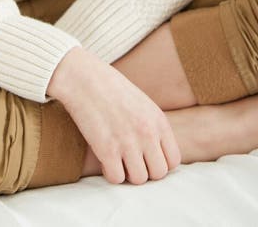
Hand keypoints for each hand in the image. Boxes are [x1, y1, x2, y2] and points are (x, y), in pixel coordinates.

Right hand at [47, 46, 180, 184]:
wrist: (83, 78)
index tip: (146, 157)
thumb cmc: (110, 89)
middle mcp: (147, 132)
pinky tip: (105, 158)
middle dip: (145, 170)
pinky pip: (116, 178)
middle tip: (130, 159)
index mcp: (158, 120)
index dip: (159, 162)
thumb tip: (158, 154)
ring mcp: (128, 142)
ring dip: (127, 173)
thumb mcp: (142, 103)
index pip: (173, 159)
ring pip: (138, 179)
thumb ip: (153, 127)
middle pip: (158, 173)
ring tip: (117, 158)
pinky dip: (110, 172)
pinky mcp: (106, 149)